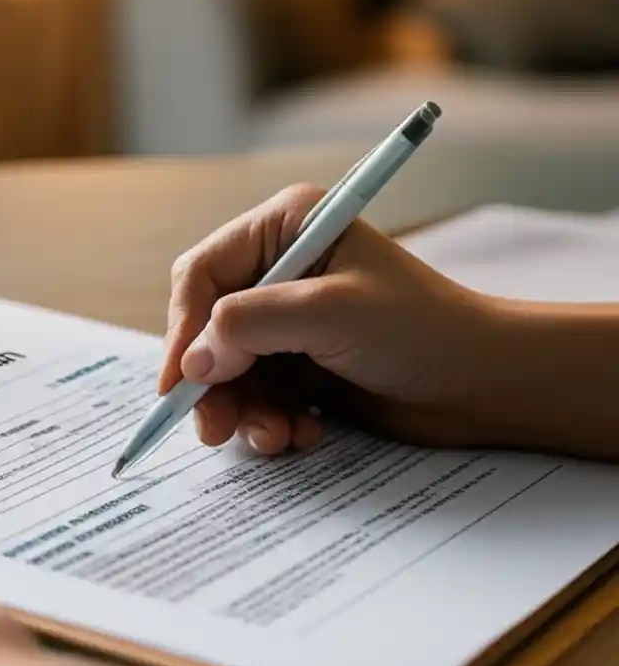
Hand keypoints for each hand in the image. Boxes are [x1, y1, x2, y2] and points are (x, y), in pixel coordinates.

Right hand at [161, 183, 496, 452]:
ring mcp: (290, 319)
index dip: (183, 328)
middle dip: (211, 382)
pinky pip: (257, 394)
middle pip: (207, 328)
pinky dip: (269, 420)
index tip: (179, 382)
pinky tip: (302, 433)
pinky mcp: (301, 362)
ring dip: (243, 410)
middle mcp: (280, 268)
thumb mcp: (331, 314)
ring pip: (227, 370)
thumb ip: (250, 326)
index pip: (202, 274)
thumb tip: (190, 362)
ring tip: (274, 438)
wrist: (486, 383)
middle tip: (214, 428)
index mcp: (285, 228)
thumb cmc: (423, 329)